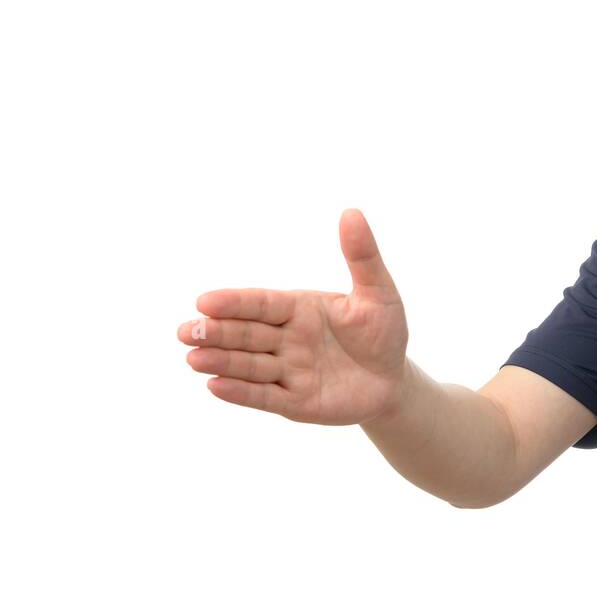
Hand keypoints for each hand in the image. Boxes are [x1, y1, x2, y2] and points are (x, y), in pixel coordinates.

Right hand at [178, 208, 409, 424]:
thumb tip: (352, 212)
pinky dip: (240, 392)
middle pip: (246, 334)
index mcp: (300, 309)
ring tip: (193, 358)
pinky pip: (264, 396)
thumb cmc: (384, 333)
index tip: (206, 301)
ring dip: (221, 361)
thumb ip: (363, 257)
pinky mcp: (294, 402)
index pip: (263, 303)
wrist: (393, 382)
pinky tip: (214, 385)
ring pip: (249, 365)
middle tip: (185, 330)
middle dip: (217, 332)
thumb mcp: (379, 293)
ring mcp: (287, 371)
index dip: (235, 303)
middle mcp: (286, 338)